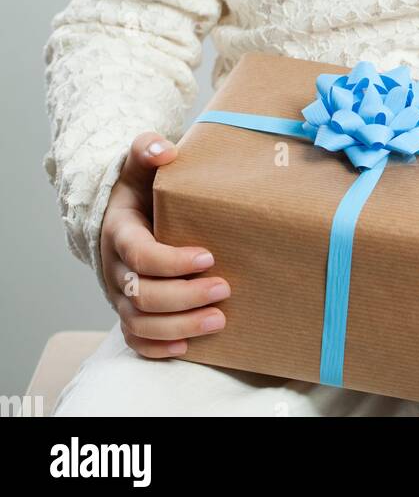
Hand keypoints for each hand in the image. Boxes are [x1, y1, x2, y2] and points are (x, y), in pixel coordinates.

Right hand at [99, 131, 231, 358]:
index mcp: (119, 232)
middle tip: (224, 288)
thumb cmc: (140, 186)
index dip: (172, 261)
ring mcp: (118, 294)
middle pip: (142, 295)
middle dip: (184, 297)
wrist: (123, 210)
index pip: (141, 255)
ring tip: (219, 320)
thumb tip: (165, 151)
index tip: (208, 255)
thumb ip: (147, 148)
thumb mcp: (140, 162)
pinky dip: (157, 349)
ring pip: (139, 323)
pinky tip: (188, 347)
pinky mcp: (127, 311)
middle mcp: (115, 268)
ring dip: (178, 327)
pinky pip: (134, 340)